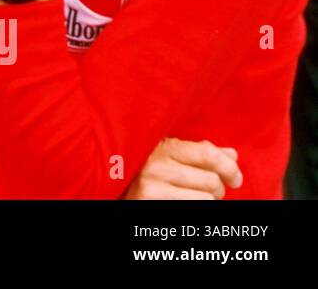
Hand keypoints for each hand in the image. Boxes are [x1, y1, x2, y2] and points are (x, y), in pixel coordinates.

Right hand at [124, 138, 241, 199]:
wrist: (116, 187)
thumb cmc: (149, 171)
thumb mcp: (172, 156)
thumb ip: (200, 153)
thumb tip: (232, 155)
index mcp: (164, 146)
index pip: (209, 153)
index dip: (229, 168)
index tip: (236, 179)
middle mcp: (157, 162)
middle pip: (212, 180)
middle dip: (216, 189)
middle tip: (206, 191)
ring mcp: (152, 183)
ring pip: (207, 198)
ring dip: (206, 200)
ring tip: (191, 197)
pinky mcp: (149, 200)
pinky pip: (194, 207)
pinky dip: (195, 207)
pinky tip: (181, 201)